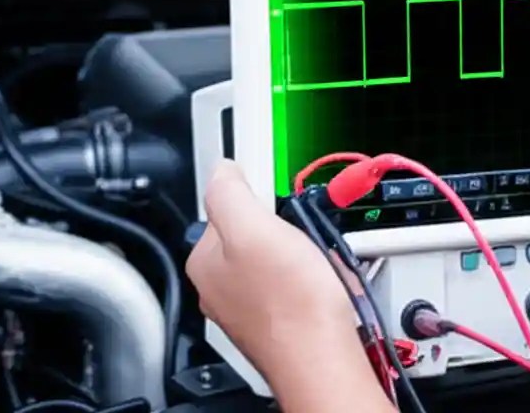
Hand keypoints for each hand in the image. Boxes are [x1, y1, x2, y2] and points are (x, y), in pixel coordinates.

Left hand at [187, 161, 391, 410]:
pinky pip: (297, 285)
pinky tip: (324, 286)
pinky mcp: (278, 320)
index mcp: (205, 262)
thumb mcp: (255, 228)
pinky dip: (314, 280)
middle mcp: (221, 288)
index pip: (224, 207)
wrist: (322, 358)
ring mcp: (249, 307)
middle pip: (254, 234)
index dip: (257, 198)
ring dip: (304, 255)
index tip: (276, 203)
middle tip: (302, 239)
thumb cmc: (291, 305)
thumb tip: (222, 170)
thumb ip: (230, 193)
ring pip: (279, 259)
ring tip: (317, 265)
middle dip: (286, 231)